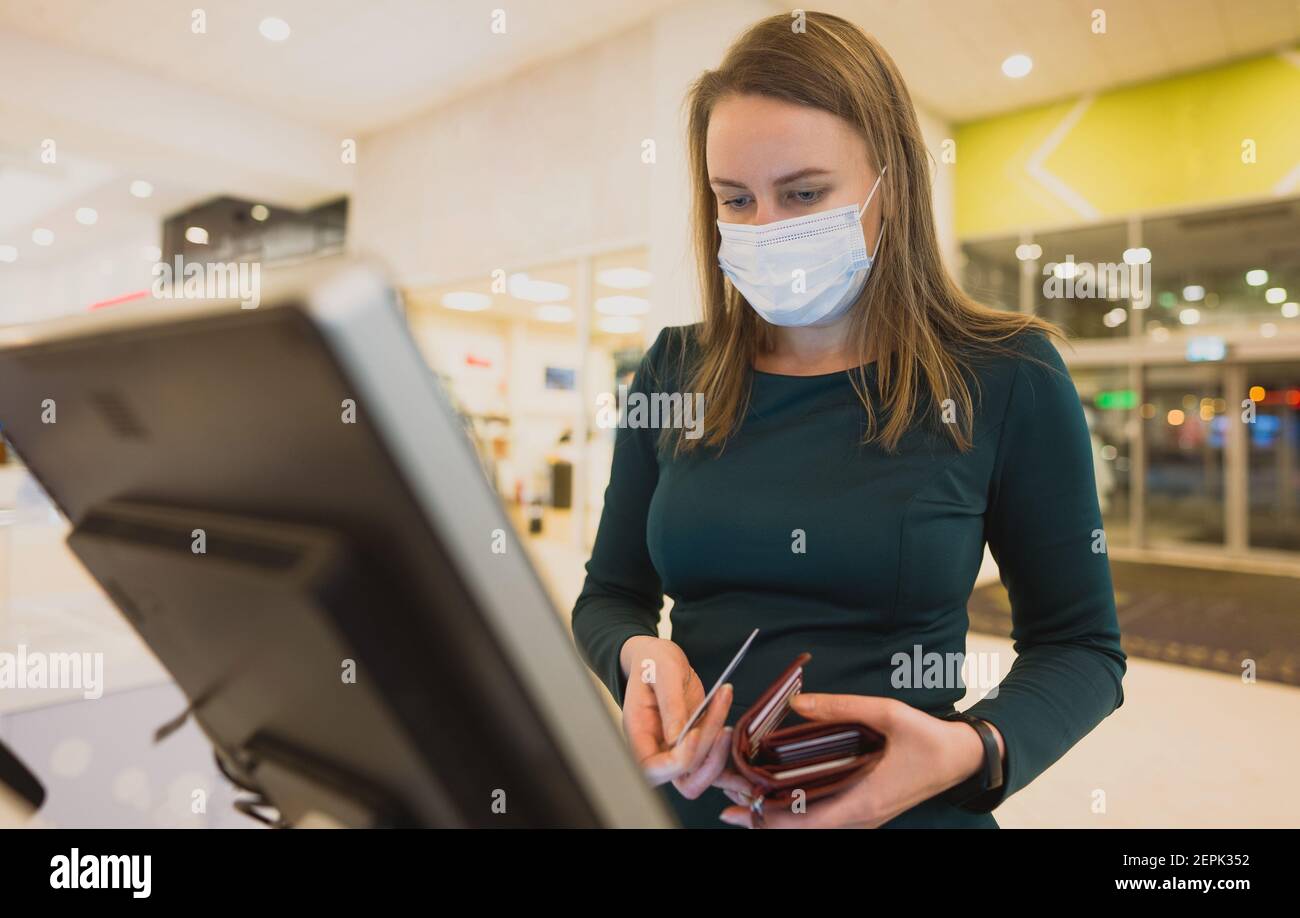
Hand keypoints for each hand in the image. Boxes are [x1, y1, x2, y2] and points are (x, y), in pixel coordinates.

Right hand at [619, 636, 738, 797]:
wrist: (659, 659)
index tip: (694, 733)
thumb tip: (677, 740)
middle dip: (708, 760)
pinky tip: (743, 760)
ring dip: (721, 756)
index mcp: (639, 733)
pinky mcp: (695, 745)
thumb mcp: (663, 674)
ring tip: (730, 725)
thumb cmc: (654, 662)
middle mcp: (656, 749)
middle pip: (682, 781)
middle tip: (722, 729)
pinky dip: (730, 766)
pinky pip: (711, 766)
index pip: (652, 768)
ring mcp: (676, 751)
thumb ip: (671, 705)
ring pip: (702, 776)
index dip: (678, 760)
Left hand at [719, 694, 1001, 827]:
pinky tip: (774, 795)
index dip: (768, 816)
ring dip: (774, 813)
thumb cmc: (929, 739)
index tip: (739, 802)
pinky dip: (793, 810)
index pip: (806, 821)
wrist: (963, 758)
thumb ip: (842, 707)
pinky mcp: (862, 808)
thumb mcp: (888, 714)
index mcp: (863, 801)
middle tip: (725, 796)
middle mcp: (859, 816)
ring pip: (809, 826)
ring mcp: (861, 815)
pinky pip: (821, 817)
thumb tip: (796, 703)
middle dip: (760, 814)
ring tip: (740, 796)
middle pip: (800, 828)